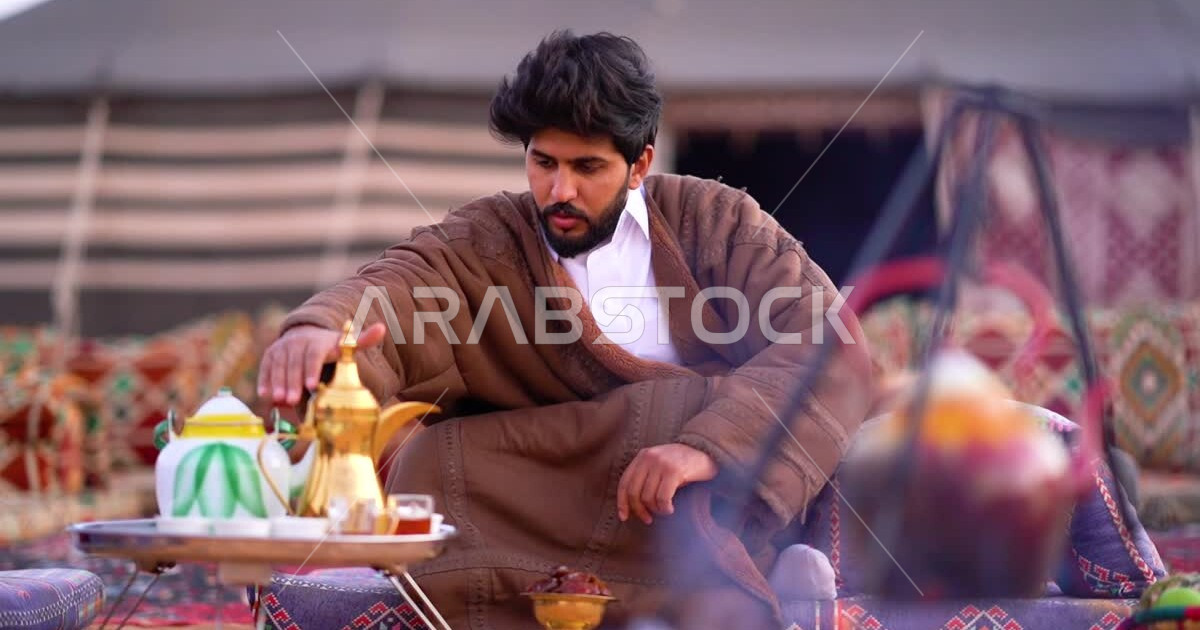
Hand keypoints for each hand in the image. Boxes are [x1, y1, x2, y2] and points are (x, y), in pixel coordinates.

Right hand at [256, 322, 386, 404]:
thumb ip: (362, 340)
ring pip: (278, 366)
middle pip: (294, 363)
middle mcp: (297, 343)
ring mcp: (282, 348)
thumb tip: (382, 328)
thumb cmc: (329, 347)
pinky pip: (265, 368)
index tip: (311, 386)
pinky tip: (264, 395)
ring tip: (279, 400)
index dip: (311, 370)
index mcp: (317, 342)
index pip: (314, 356)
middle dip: (292, 382)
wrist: (307, 337)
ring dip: (277, 383)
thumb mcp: (345, 343)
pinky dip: (264, 380)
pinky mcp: (270, 355)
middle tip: (291, 400)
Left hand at [617, 443, 716, 524]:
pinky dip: (665, 508)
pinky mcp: (674, 471)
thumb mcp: (660, 466)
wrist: (707, 452)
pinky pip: (662, 498)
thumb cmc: (683, 464)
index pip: (625, 482)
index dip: (622, 502)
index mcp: (643, 456)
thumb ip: (647, 478)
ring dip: (656, 510)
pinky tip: (671, 509)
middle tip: (648, 519)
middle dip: (639, 510)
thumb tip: (634, 506)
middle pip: (634, 492)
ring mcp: (661, 463)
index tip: (624, 517)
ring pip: (648, 497)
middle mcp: (649, 457)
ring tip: (665, 510)